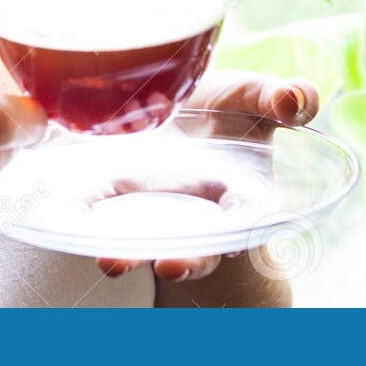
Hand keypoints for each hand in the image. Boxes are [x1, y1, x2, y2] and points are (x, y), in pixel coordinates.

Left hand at [94, 71, 318, 282]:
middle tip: (169, 266)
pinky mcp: (117, 195)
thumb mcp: (254, 100)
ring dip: (131, 255)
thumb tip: (296, 100)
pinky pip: (99, 211)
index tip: (230, 252)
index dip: (241, 237)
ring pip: (146, 241)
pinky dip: (85, 215)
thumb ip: (280, 99)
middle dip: (187, 262)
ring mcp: (156, 209)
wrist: (181, 108)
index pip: (245, 222)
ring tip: (112, 263)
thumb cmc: (225, 111)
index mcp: (240, 195)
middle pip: (197, 248)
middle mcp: (198, 213)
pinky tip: (69, 217)